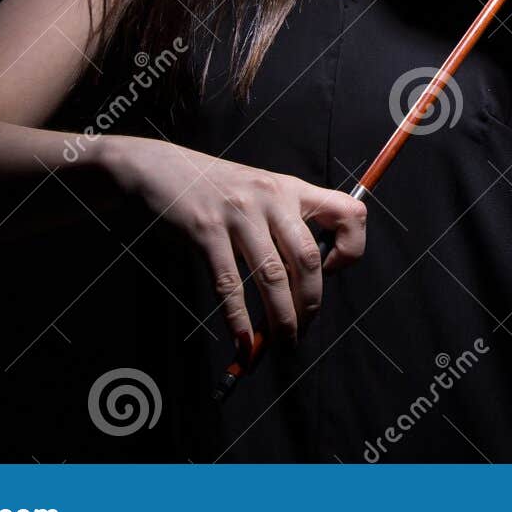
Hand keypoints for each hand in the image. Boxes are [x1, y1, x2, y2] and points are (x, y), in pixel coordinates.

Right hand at [103, 135, 366, 353]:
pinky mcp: (206, 231)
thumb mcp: (261, 193)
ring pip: (273, 277)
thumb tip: (304, 285)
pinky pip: (229, 285)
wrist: (160, 168)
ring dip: (281, 319)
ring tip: (282, 344)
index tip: (333, 272)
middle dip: (310, 304)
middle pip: (308, 259)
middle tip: (302, 331)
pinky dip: (239, 320)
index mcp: (292, 189)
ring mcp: (239, 214)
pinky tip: (244, 342)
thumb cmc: (216, 188)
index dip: (351, 247)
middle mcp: (272, 198)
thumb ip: (286, 225)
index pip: (348, 212)